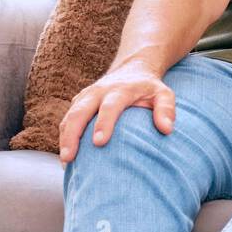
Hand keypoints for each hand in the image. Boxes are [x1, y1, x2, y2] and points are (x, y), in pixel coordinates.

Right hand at [59, 62, 174, 163]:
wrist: (133, 70)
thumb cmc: (150, 88)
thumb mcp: (164, 94)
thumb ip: (167, 109)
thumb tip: (167, 130)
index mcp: (120, 90)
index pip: (110, 107)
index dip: (103, 123)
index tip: (99, 142)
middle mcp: (98, 92)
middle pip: (80, 111)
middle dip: (73, 134)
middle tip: (69, 157)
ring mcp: (86, 96)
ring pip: (69, 116)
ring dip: (64, 138)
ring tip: (66, 161)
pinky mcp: (78, 102)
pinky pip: (67, 119)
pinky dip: (64, 136)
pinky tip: (67, 158)